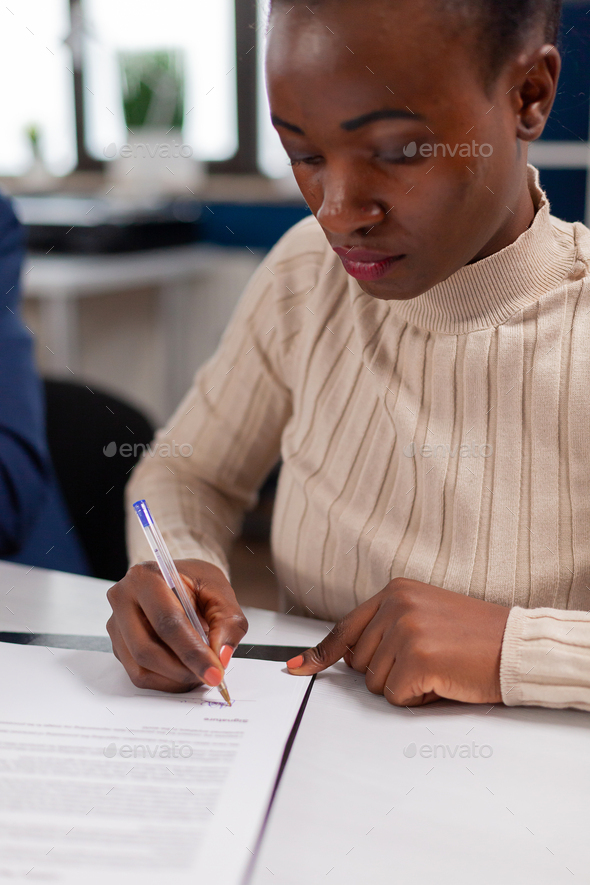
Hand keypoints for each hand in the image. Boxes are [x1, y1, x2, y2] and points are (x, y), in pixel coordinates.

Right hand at [107, 559, 247, 692]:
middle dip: (184, 669)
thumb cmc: (196, 584)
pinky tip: (185, 672)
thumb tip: (222, 657)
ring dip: (176, 678)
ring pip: (142, 667)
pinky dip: (166, 681)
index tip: (215, 671)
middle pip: (147, 649)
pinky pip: (139, 674)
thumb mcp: (220, 594)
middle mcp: (123, 600)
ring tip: (200, 670)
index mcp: (146, 577)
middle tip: (211, 675)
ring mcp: (116, 625)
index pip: (167, 621)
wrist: (179, 582)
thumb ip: (227, 623)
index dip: (192, 651)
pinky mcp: (119, 646)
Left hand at [287, 578, 509, 705]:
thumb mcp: (425, 616)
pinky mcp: (417, 658)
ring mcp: (405, 630)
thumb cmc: (477, 636)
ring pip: (376, 683)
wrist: (518, 646)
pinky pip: (397, 697)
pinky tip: (442, 680)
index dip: (321, 654)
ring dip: (405, 686)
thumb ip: (387, 627)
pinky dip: (418, 699)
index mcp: (396, 591)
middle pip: (360, 662)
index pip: (346, 627)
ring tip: (438, 668)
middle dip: (388, 673)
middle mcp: (397, 605)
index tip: (296, 668)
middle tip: (427, 661)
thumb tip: (344, 656)